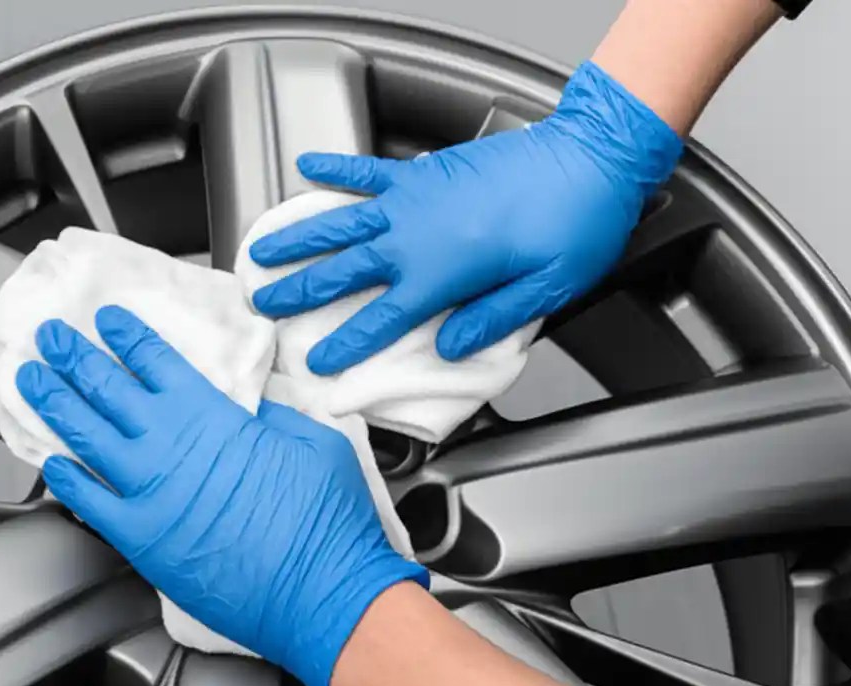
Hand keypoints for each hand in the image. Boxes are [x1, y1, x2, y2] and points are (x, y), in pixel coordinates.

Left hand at [15, 306, 426, 685]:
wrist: (321, 595)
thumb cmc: (326, 523)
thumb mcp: (315, 441)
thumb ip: (274, 414)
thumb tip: (254, 403)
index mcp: (213, 417)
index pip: (156, 361)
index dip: (126, 336)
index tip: (106, 319)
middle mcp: (171, 448)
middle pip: (107, 390)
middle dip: (74, 357)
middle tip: (51, 337)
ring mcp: (149, 495)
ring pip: (86, 438)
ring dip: (55, 403)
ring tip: (32, 381)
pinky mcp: (141, 541)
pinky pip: (89, 502)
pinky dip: (65, 479)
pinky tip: (50, 462)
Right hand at [249, 61, 682, 373]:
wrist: (588, 157)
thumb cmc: (576, 225)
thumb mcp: (544, 291)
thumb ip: (489, 320)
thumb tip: (447, 348)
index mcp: (442, 276)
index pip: (381, 321)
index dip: (347, 345)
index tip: (319, 363)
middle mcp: (415, 238)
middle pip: (343, 271)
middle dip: (298, 291)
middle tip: (264, 304)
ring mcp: (413, 200)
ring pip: (340, 222)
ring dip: (298, 238)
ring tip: (261, 249)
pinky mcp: (423, 171)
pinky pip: (367, 170)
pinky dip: (336, 169)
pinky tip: (309, 167)